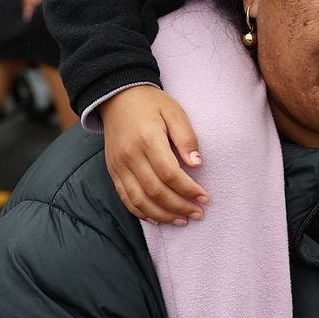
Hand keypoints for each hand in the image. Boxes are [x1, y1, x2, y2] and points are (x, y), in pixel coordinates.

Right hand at [101, 86, 206, 225]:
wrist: (117, 97)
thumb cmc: (151, 104)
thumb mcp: (174, 111)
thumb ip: (186, 137)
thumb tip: (197, 163)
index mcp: (148, 139)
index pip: (170, 173)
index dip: (188, 189)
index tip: (205, 197)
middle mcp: (130, 156)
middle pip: (155, 191)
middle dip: (179, 206)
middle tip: (198, 213)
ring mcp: (119, 166)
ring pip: (139, 200)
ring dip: (162, 215)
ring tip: (182, 220)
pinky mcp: (113, 171)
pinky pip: (126, 198)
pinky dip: (141, 212)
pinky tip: (158, 219)